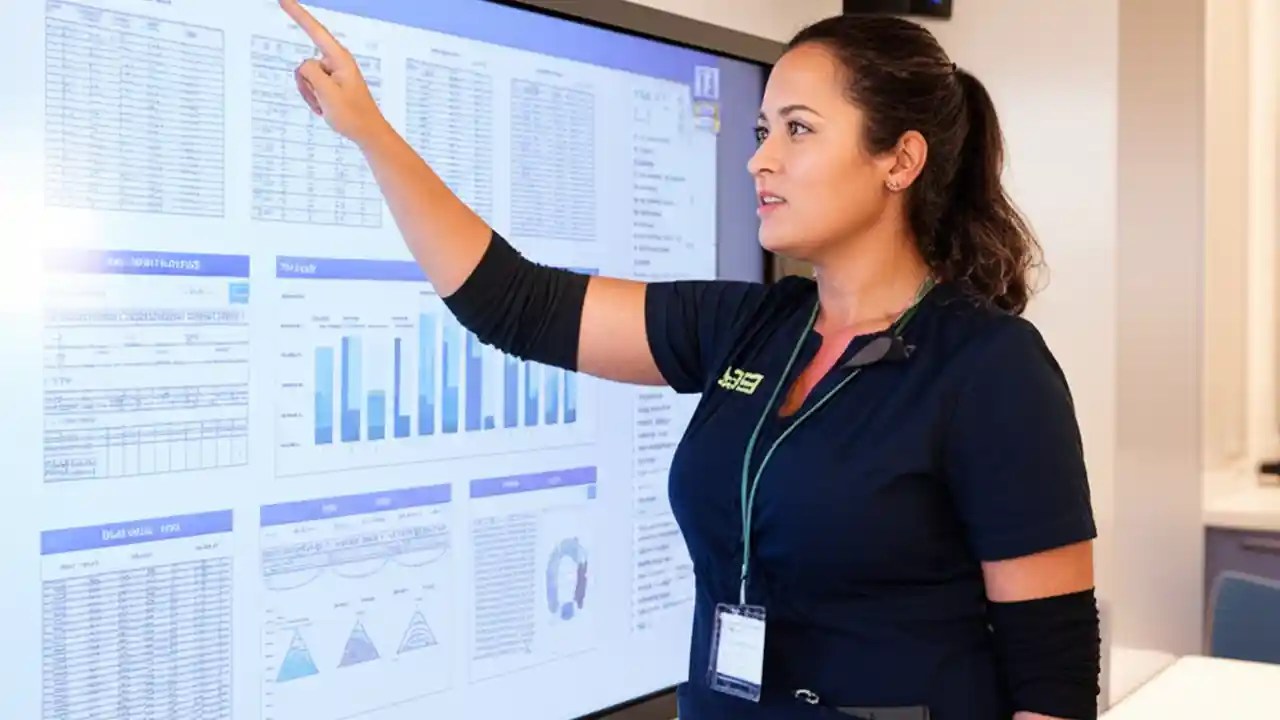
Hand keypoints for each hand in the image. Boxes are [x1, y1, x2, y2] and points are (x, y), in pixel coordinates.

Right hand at [279, 0, 389, 145]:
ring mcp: (333, 72)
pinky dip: (314, 98)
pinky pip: (311, 86)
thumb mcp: (327, 93)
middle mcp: (337, 61)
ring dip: (311, 94)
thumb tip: (304, 66)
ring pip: (306, 78)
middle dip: (307, 85)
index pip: (315, 30)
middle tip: (324, 102)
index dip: (298, 14)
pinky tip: (326, 109)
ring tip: (326, 107)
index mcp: (340, 59)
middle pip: (305, 64)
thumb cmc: (353, 116)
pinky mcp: (331, 82)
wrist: (368, 133)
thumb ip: (311, 73)